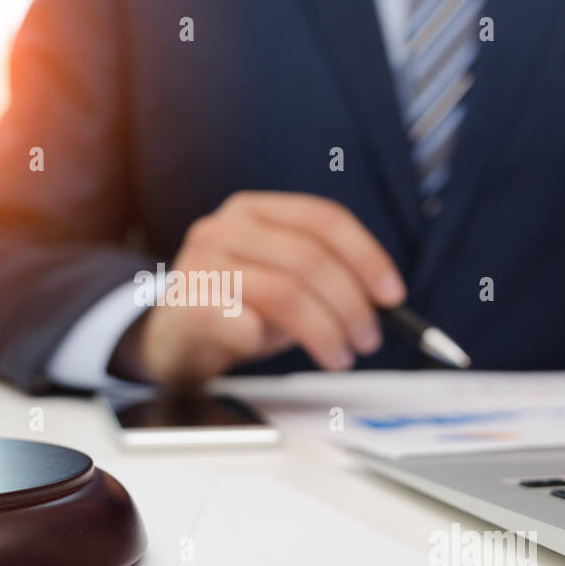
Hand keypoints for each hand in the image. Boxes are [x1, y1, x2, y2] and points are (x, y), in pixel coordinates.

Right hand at [112, 191, 405, 387]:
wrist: (172, 338)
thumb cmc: (236, 307)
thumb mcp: (282, 279)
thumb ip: (325, 276)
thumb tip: (382, 299)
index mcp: (254, 209)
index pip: (322, 218)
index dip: (366, 256)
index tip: (392, 295)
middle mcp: (224, 227)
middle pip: (308, 258)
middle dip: (350, 305)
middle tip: (368, 339)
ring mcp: (200, 263)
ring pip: (284, 292)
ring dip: (324, 331)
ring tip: (339, 356)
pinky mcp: (186, 304)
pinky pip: (241, 322)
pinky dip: (264, 339)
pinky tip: (267, 349)